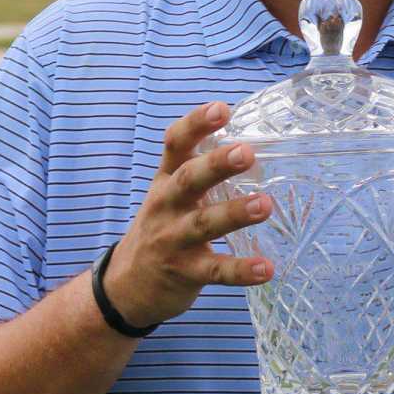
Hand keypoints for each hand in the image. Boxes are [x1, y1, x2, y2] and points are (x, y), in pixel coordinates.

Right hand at [104, 100, 273, 326]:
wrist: (126, 285)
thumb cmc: (161, 228)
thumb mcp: (168, 193)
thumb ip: (199, 170)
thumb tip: (254, 145)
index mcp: (166, 180)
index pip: (176, 144)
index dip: (197, 124)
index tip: (222, 108)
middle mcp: (166, 205)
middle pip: (189, 180)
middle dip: (217, 165)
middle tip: (246, 152)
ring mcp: (173, 240)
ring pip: (204, 224)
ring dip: (234, 213)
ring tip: (264, 205)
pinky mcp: (185, 272)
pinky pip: (216, 271)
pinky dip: (241, 270)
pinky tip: (266, 268)